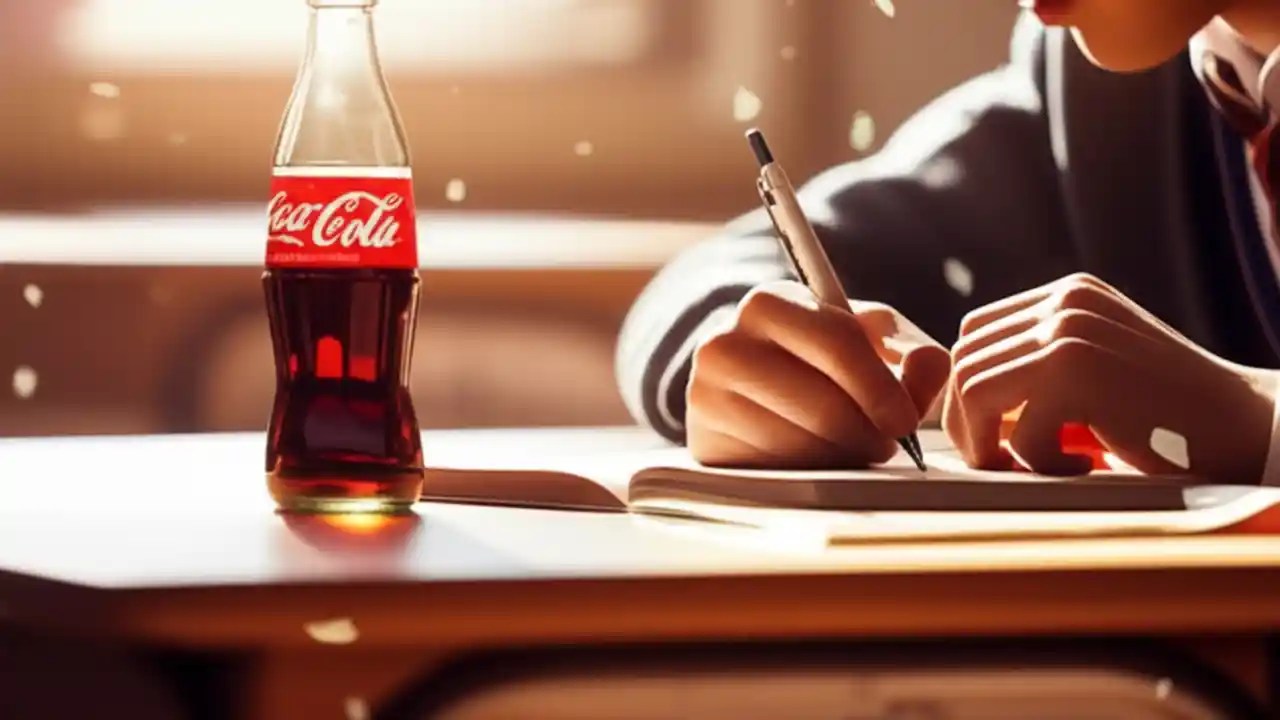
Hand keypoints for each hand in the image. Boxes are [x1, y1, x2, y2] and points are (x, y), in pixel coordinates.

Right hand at [686, 281, 950, 467]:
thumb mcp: (865, 335)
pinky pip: (775, 472)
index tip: (905, 421)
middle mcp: (724, 343)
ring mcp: (705, 395)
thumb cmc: (817, 354)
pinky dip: (809, 474)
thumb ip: (909, 350)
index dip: (879, 388)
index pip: (835, 343)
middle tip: (885, 444)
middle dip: (867, 434)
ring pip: (800, 446)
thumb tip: (931, 365)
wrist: (745, 377)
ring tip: (852, 446)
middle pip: (821, 405)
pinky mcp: (703, 441)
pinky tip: (816, 457)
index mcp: (768, 302)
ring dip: (842, 457)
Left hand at [944, 273, 1276, 481]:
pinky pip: (1017, 433)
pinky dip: (1040, 465)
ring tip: (1036, 466)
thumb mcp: (1100, 365)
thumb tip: (958, 401)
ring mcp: (1070, 333)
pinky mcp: (1079, 375)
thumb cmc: (1170, 413)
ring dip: (992, 444)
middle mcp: (1065, 303)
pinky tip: (1083, 468)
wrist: (1248, 427)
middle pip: (964, 362)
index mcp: (1068, 295)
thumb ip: (1040, 364)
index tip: (993, 433)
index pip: (975, 334)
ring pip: (973, 392)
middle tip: (1005, 461)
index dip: (969, 389)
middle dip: (969, 422)